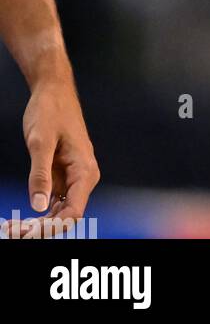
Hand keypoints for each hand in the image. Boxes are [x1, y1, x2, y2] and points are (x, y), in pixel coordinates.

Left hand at [6, 75, 98, 237]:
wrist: (53, 90)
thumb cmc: (51, 110)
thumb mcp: (40, 142)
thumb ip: (40, 175)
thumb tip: (38, 207)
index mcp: (84, 170)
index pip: (73, 212)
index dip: (52, 228)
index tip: (29, 234)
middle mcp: (83, 177)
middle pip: (64, 215)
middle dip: (40, 228)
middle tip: (11, 231)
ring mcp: (72, 176)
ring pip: (57, 211)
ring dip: (36, 223)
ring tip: (11, 227)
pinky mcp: (62, 174)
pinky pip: (52, 200)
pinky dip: (37, 211)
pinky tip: (18, 217)